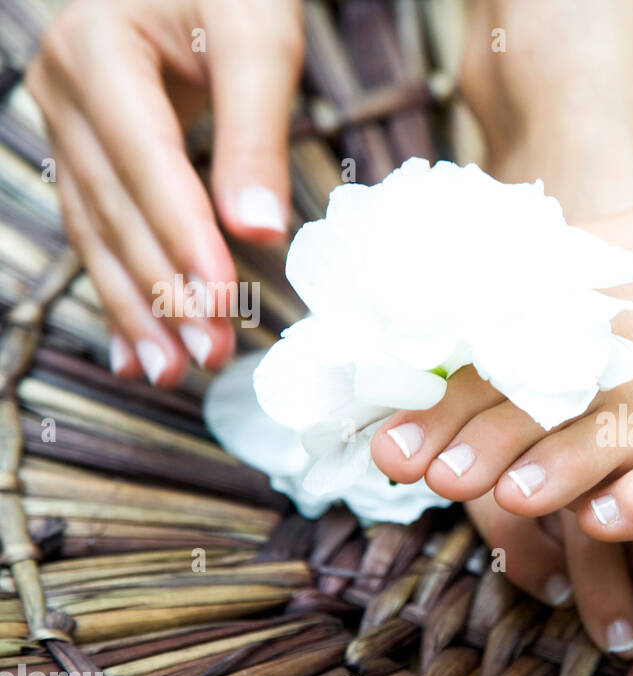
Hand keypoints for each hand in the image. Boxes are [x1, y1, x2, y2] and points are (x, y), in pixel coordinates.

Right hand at [28, 0, 302, 385]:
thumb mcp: (259, 40)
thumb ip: (255, 136)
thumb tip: (257, 235)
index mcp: (100, 50)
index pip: (144, 160)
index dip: (181, 235)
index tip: (220, 301)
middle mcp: (66, 88)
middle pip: (116, 207)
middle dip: (163, 289)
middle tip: (210, 356)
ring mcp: (66, 121)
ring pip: (98, 229)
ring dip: (137, 307)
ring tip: (172, 372)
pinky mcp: (85, 148)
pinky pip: (98, 228)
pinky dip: (121, 288)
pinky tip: (135, 348)